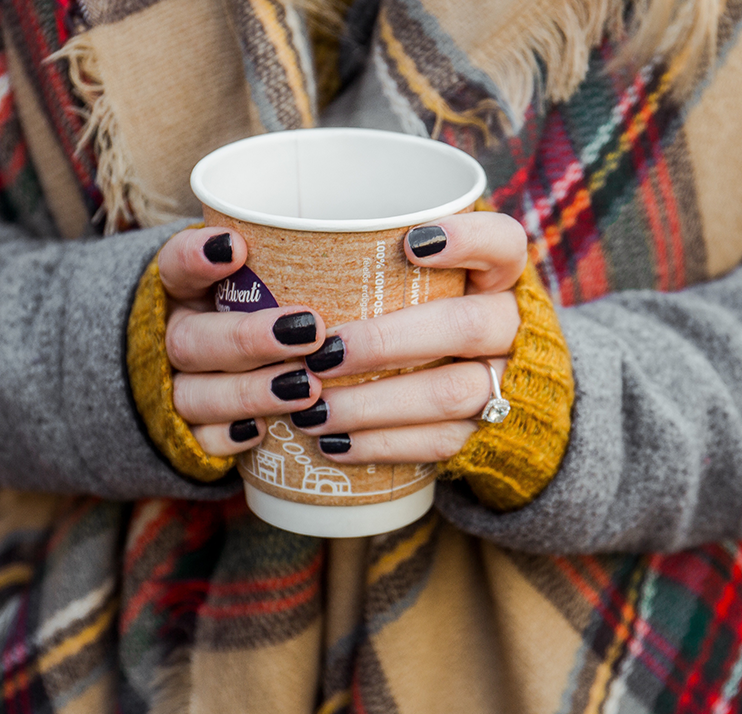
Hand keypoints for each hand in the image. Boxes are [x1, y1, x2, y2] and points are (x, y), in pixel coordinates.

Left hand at [156, 211, 526, 462]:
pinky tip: (333, 443)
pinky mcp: (486, 434)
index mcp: (497, 273)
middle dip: (389, 340)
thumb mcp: (409, 275)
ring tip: (313, 408)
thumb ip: (356, 255)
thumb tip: (230, 247)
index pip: (505, 242)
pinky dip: (382, 445)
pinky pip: (441, 444)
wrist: (492, 389)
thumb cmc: (420, 312)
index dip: (467, 239)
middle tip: (321, 352)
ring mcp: (504, 381)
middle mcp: (511, 323)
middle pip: (469, 324)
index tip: (409, 244)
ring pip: (452, 392)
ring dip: (375, 403)